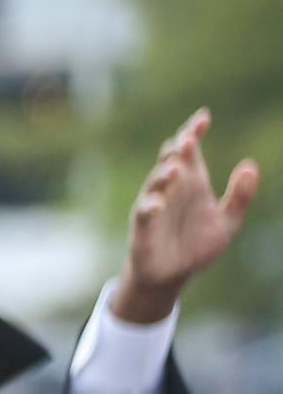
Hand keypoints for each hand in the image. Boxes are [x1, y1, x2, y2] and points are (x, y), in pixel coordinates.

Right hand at [121, 109, 259, 323]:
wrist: (171, 275)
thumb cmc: (196, 246)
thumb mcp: (228, 222)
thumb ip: (240, 196)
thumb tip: (251, 165)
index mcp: (192, 183)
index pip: (191, 152)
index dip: (194, 132)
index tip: (204, 118)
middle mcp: (172, 189)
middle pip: (170, 159)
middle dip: (177, 148)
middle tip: (189, 139)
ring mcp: (155, 204)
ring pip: (155, 182)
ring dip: (164, 174)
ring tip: (176, 169)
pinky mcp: (143, 226)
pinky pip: (144, 212)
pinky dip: (150, 206)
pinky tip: (159, 204)